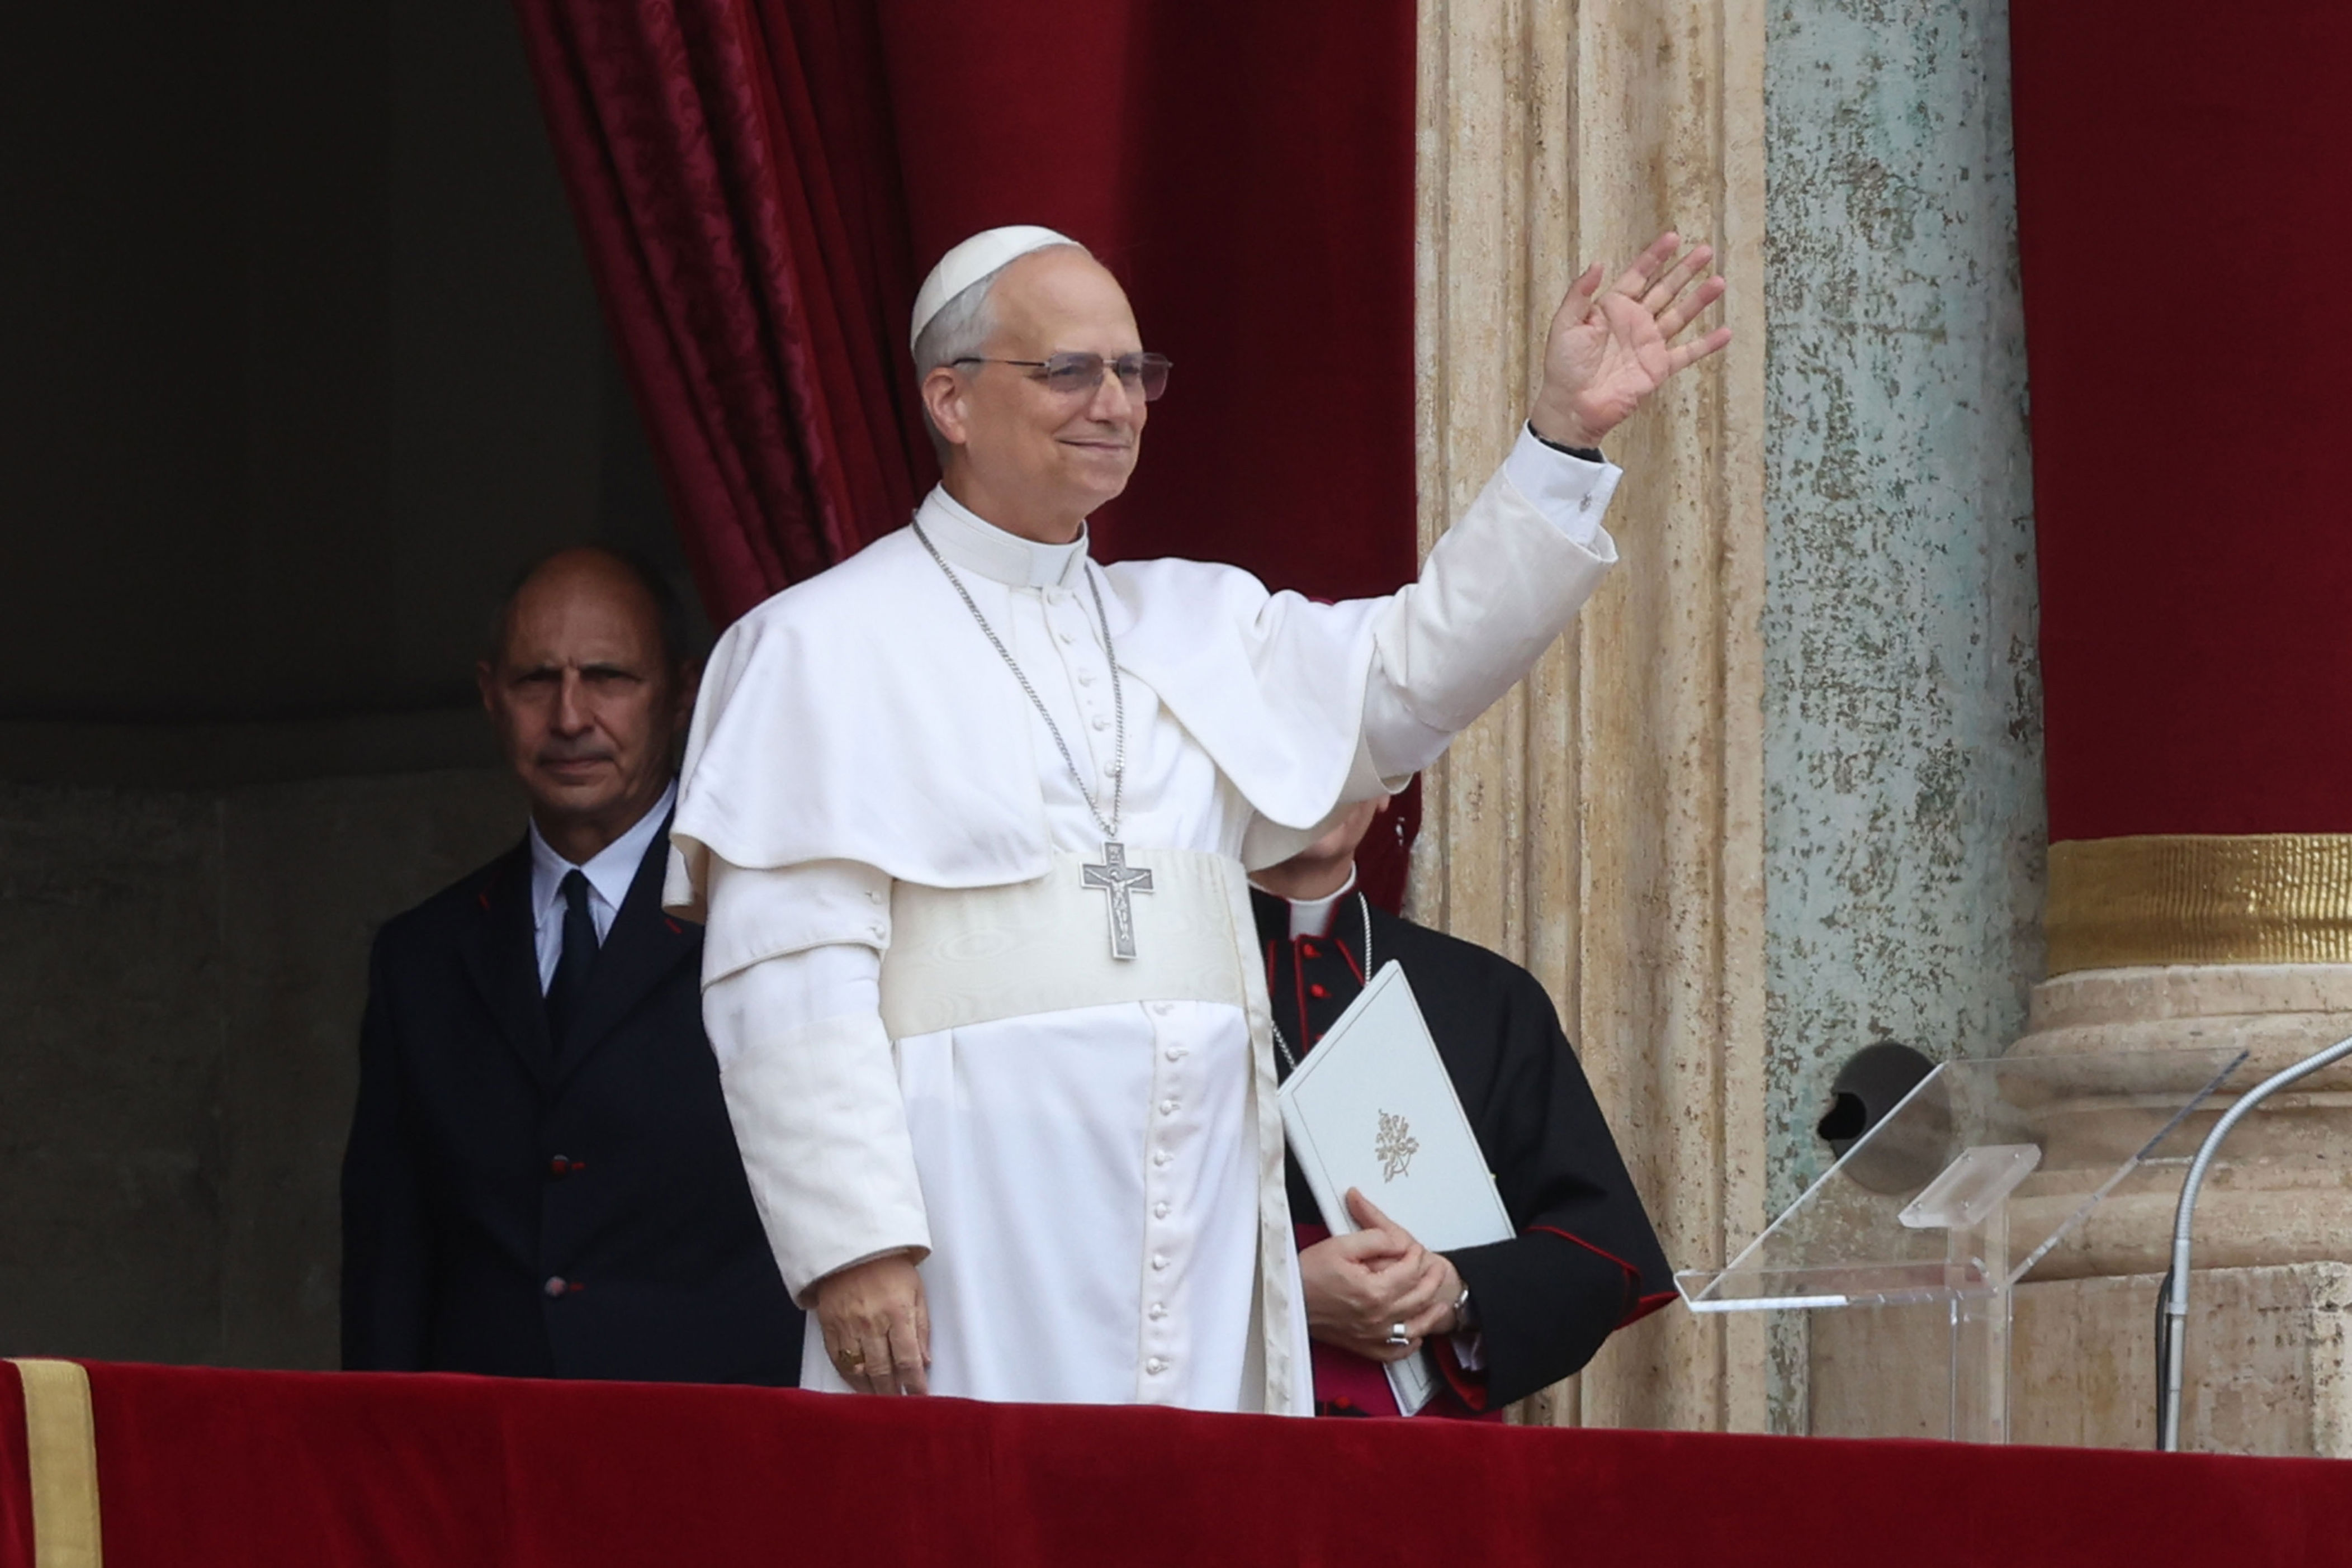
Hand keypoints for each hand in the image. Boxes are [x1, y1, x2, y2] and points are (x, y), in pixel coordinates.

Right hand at [813, 1253, 930, 1394]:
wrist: (854, 1247)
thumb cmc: (891, 1268)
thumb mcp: (916, 1291)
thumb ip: (921, 1327)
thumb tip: (925, 1362)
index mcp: (897, 1313)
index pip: (908, 1359)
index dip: (914, 1384)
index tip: (920, 1398)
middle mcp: (872, 1322)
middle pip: (882, 1370)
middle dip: (892, 1392)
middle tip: (899, 1405)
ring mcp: (848, 1325)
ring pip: (859, 1369)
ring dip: (871, 1390)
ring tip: (880, 1400)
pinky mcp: (829, 1325)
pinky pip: (837, 1359)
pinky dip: (848, 1377)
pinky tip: (858, 1385)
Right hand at [1298, 1189, 1464, 1362]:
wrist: (1286, 1299)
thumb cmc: (1308, 1274)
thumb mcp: (1341, 1244)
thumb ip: (1376, 1238)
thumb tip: (1399, 1242)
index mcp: (1375, 1291)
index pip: (1410, 1270)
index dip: (1415, 1254)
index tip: (1413, 1247)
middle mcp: (1377, 1317)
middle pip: (1418, 1298)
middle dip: (1432, 1280)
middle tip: (1437, 1268)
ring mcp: (1372, 1335)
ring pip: (1414, 1328)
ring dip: (1431, 1315)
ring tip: (1440, 1303)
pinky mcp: (1363, 1345)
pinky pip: (1395, 1352)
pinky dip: (1409, 1345)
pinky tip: (1415, 1335)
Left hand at [1526, 231, 1731, 449]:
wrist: (1572, 406)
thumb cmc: (1563, 367)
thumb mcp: (1565, 324)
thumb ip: (1580, 293)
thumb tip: (1598, 263)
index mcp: (1612, 308)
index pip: (1638, 275)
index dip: (1655, 256)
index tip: (1673, 237)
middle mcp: (1634, 322)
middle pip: (1665, 289)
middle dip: (1685, 270)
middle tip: (1705, 251)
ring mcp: (1649, 344)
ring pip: (1680, 316)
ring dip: (1700, 299)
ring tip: (1718, 281)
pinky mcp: (1658, 368)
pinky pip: (1687, 353)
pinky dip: (1707, 344)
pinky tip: (1725, 332)